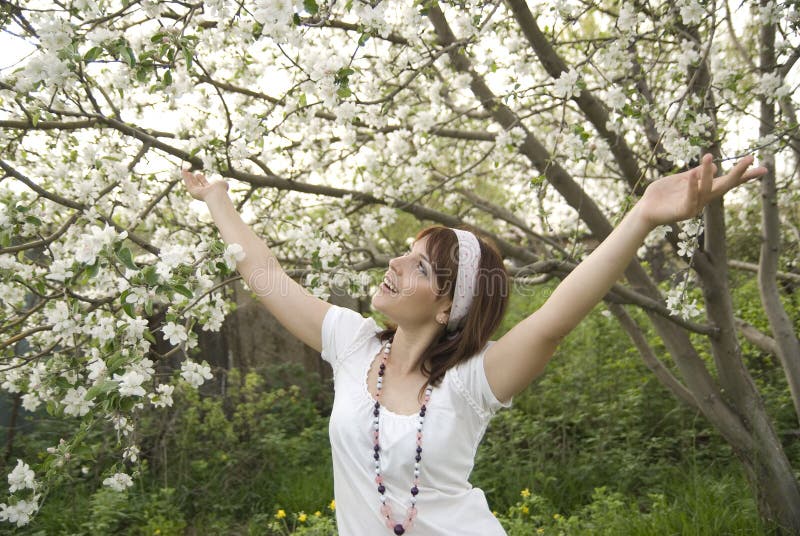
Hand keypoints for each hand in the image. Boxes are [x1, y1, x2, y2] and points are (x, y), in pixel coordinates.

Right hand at [181, 169, 228, 201]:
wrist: (216, 194)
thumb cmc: (221, 190)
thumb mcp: (223, 184)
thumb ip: (223, 183)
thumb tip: (225, 184)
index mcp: (210, 190)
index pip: (204, 184)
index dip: (201, 179)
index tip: (198, 174)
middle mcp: (203, 192)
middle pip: (196, 184)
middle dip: (192, 179)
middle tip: (189, 173)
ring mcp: (198, 192)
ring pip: (190, 184)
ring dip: (187, 177)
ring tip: (183, 170)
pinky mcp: (193, 192)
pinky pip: (188, 184)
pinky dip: (185, 177)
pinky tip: (183, 171)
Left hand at [637, 153, 766, 227]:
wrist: (645, 209)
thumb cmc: (662, 195)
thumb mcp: (680, 180)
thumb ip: (695, 174)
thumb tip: (713, 166)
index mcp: (703, 190)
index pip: (727, 181)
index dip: (744, 175)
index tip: (763, 167)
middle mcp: (703, 199)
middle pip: (725, 186)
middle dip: (739, 173)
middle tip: (751, 158)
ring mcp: (695, 206)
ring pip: (707, 189)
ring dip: (708, 173)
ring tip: (708, 156)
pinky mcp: (683, 212)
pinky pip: (690, 197)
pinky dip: (692, 186)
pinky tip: (693, 174)